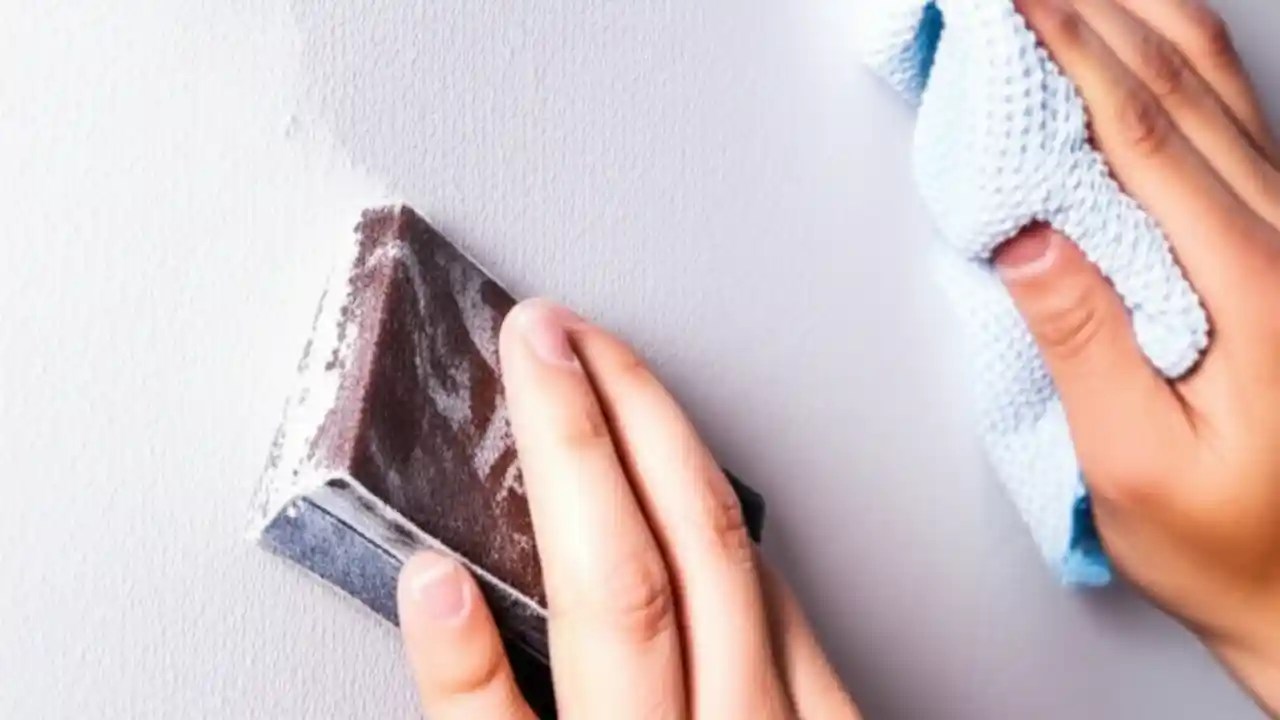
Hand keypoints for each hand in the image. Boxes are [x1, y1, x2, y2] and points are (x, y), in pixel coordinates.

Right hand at [394, 300, 859, 718]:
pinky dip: (724, 530)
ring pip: (744, 559)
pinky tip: (684, 486)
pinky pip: (790, 606)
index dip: (560, 454)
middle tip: (557, 330)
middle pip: (680, 549)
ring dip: (672, 443)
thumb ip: (474, 713)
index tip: (520, 357)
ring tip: (612, 373)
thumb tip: (438, 587)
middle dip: (612, 414)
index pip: (597, 585)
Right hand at [1003, 0, 1279, 710]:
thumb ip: (1084, 343)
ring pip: (1222, 96)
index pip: (1145, 139)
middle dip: (1098, 18)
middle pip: (1183, 93)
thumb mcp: (1133, 464)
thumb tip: (1029, 242)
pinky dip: (1186, 75)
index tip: (1021, 7)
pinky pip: (1240, 132)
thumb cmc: (1230, 541)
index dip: (1076, 58)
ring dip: (1145, 28)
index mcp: (1253, 291)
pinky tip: (1158, 50)